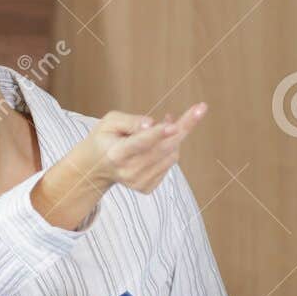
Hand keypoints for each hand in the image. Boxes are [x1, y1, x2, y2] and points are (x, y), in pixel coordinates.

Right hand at [31, 104, 206, 229]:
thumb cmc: (105, 138)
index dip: (157, 134)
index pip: (139, 143)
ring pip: (171, 154)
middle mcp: (128, 171)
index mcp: (116, 154)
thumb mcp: (110, 122)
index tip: (173, 125)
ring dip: (175, 135)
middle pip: (163, 148)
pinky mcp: (147, 187)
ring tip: (165, 124)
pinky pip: (170, 162)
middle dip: (184, 126)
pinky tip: (160, 141)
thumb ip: (129, 121)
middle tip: (200, 108)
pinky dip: (171, 148)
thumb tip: (150, 124)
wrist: (96, 168)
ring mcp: (139, 182)